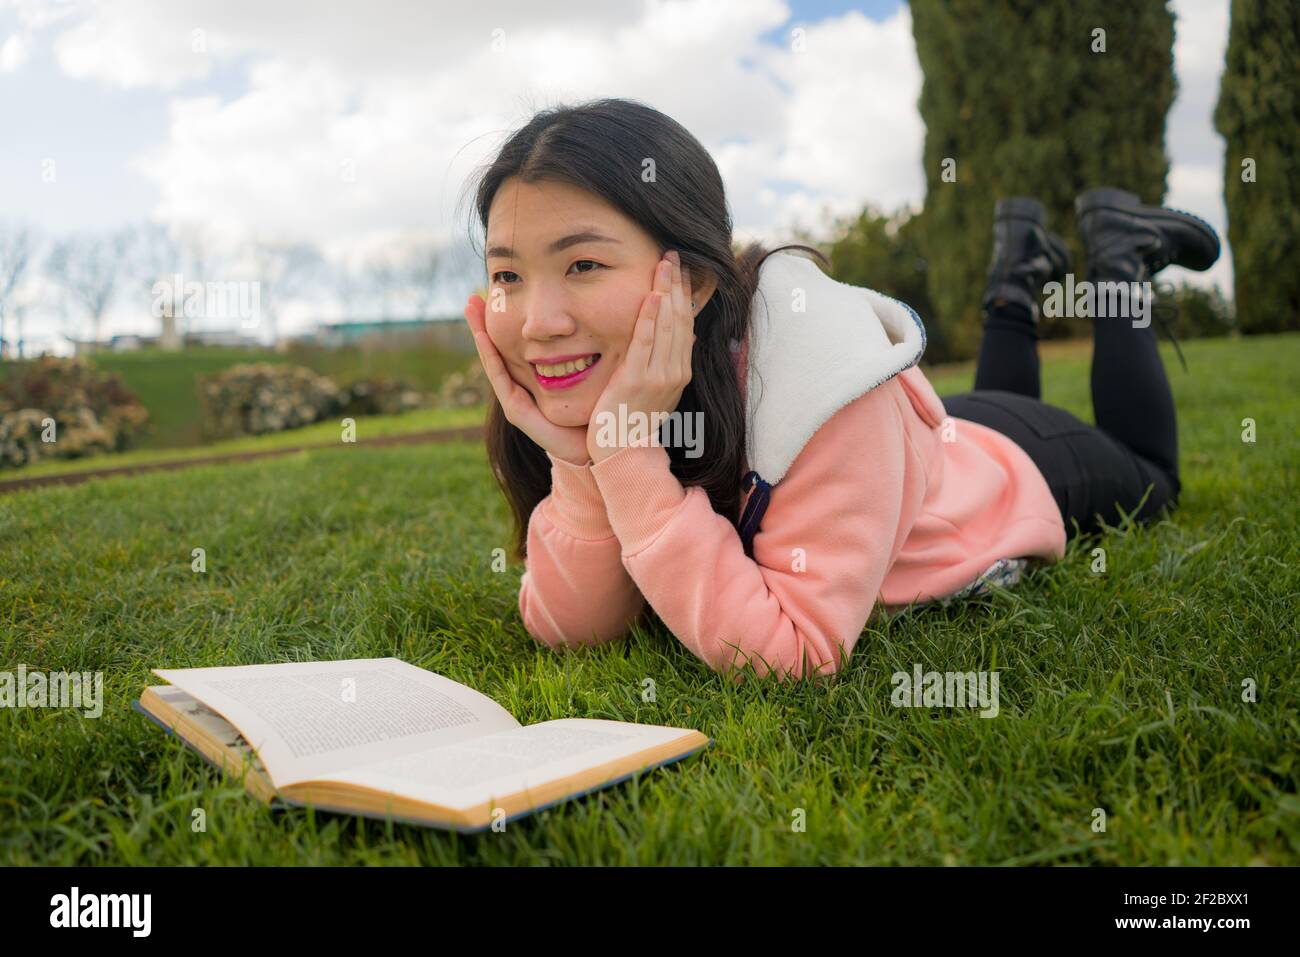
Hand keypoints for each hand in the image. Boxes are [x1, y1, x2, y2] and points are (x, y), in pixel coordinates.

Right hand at [463, 293, 591, 465]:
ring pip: (492, 360)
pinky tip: (483, 337)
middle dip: (482, 324)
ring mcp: (515, 399)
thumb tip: (598, 320)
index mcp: (533, 380)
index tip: (495, 294)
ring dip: (479, 334)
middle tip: (472, 297)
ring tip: (471, 308)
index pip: (512, 346)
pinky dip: (490, 357)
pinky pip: (500, 379)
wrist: (597, 449)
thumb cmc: (597, 411)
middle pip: (495, 350)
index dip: (502, 324)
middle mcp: (520, 388)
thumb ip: (589, 351)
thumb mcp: (591, 373)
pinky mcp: (517, 411)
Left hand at [587, 250, 694, 464]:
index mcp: (680, 372)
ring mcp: (659, 377)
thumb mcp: (658, 391)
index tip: (681, 270)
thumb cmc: (634, 421)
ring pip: (667, 325)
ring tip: (665, 263)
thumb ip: (669, 363)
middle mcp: (675, 372)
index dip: (685, 295)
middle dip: (678, 285)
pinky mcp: (637, 380)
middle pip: (680, 319)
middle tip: (674, 255)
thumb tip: (686, 337)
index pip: (686, 325)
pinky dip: (649, 317)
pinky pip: (645, 342)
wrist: (623, 452)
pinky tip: (651, 294)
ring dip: (666, 291)